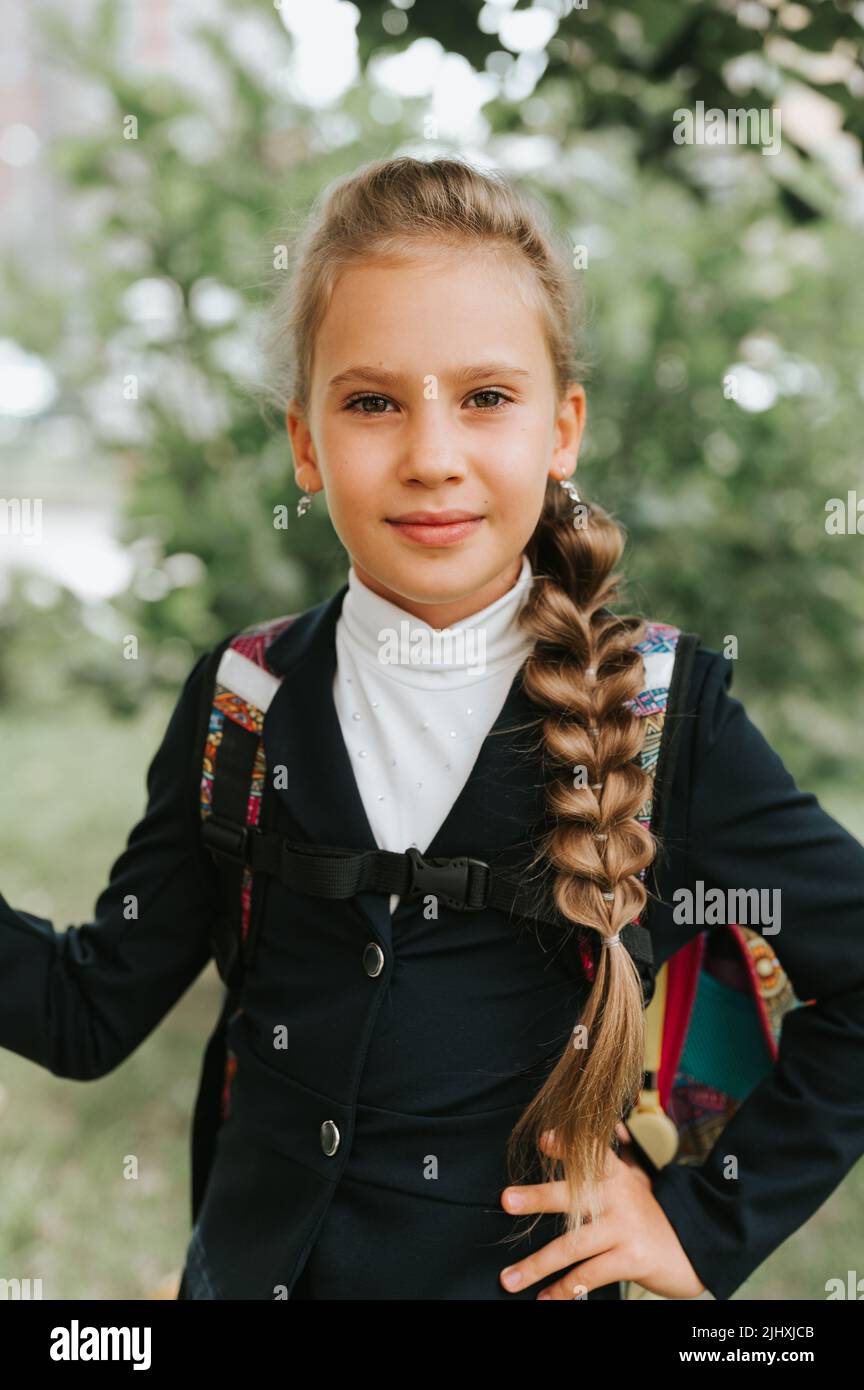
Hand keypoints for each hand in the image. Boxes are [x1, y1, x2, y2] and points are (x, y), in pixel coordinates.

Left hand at [498, 1122, 706, 1299]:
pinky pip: (588, 1275)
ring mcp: (625, 1228)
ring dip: (536, 1264)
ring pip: (572, 1246)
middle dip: (538, 1197)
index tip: (544, 1139)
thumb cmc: (652, 1216)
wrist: (695, 1248)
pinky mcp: (631, 1258)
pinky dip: (564, 1291)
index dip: (567, 1145)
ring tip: (509, 1278)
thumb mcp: (637, 1183)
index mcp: (616, 1175)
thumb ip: (614, 1163)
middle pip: (572, 1194)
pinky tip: (545, 1298)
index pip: (591, 1153)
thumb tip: (601, 1129)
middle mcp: (619, 1196)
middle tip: (507, 1200)